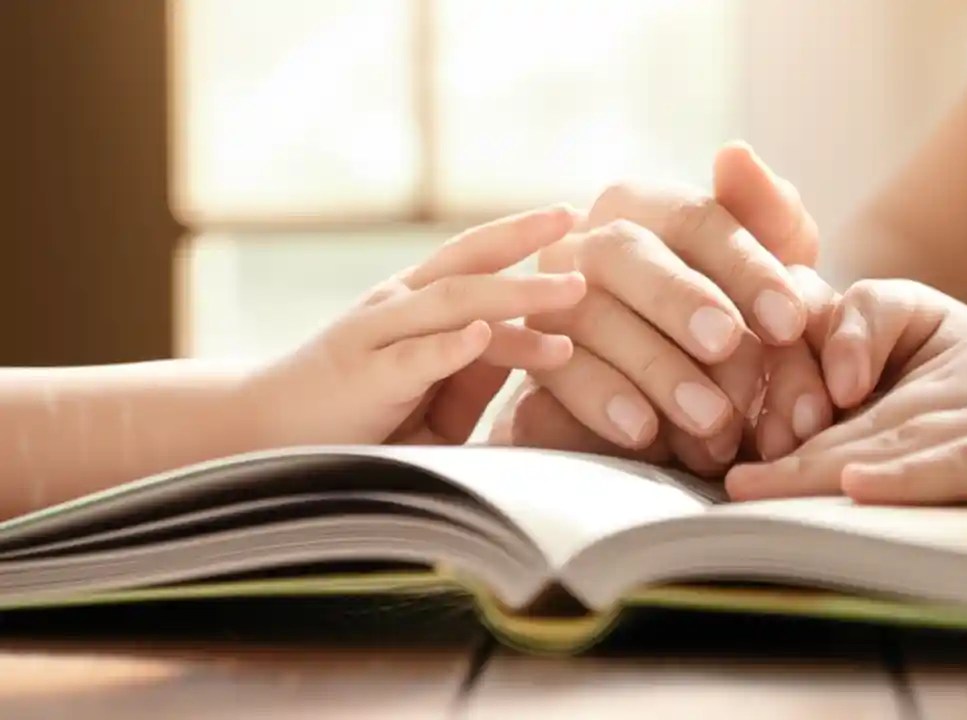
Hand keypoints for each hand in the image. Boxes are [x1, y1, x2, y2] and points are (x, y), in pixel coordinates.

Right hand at [248, 206, 586, 446]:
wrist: (258, 436)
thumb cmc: (354, 422)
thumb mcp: (430, 396)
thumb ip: (474, 374)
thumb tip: (538, 351)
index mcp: (413, 305)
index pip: (477, 264)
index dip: (525, 242)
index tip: (582, 229)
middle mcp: (396, 307)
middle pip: (468, 260)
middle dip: (523, 236)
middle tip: (577, 215)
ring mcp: (376, 338)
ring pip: (453, 302)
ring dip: (515, 294)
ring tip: (569, 290)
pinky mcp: (362, 380)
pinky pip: (411, 359)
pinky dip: (447, 348)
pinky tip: (483, 335)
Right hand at [496, 143, 832, 474]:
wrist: (674, 404)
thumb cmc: (733, 325)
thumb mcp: (769, 275)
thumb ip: (769, 218)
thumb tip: (734, 152)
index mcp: (646, 205)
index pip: (694, 217)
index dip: (746, 267)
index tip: (791, 321)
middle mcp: (589, 240)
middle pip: (625, 252)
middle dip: (681, 299)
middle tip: (729, 346)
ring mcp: (549, 296)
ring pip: (587, 311)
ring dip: (653, 364)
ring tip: (710, 417)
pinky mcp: (531, 355)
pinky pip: (554, 369)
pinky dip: (602, 399)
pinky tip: (644, 430)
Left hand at [727, 280, 966, 519]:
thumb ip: (915, 413)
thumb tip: (844, 459)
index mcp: (933, 358)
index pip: (839, 372)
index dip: (782, 404)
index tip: (725, 443)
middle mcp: (950, 375)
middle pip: (847, 409)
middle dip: (774, 440)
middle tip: (709, 467)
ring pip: (889, 433)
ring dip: (816, 466)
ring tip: (750, 487)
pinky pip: (962, 460)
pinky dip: (910, 476)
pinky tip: (861, 488)